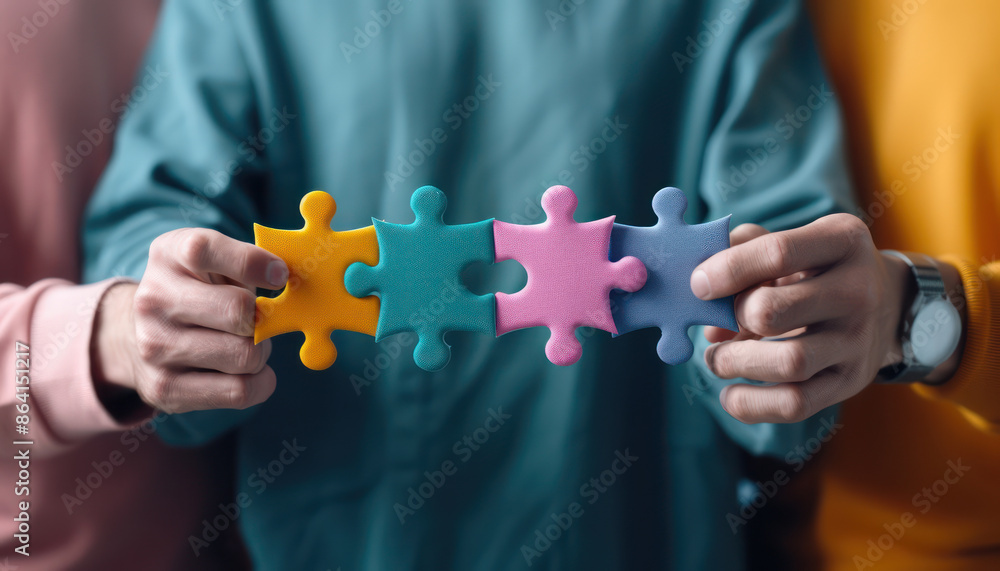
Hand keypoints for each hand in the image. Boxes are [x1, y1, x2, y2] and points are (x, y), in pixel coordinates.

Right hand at [94, 228, 287, 412]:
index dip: (253, 263)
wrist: (141, 334)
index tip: (279, 275)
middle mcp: (154, 299)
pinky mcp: (164, 388)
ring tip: (247, 344)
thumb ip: (252, 263)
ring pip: (244, 356)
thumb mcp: (218, 262)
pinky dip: (259, 383)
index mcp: (169, 254)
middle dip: (264, 319)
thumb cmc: (201, 291)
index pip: (205, 250)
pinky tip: (249, 372)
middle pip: (238, 312)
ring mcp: (154, 346)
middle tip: (261, 320)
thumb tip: (289, 277)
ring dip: (261, 352)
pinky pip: (238, 391)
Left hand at [690, 214, 912, 423]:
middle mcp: (858, 289)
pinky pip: (796, 404)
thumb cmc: (814, 269)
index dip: (727, 270)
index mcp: (841, 240)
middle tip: (714, 323)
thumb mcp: (789, 243)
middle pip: (774, 311)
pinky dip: (751, 405)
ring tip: (717, 359)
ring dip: (735, 364)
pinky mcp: (851, 381)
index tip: (698, 286)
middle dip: (732, 319)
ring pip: (789, 363)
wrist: (884, 303)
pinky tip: (730, 394)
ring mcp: (858, 339)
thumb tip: (701, 295)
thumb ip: (741, 250)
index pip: (778, 252)